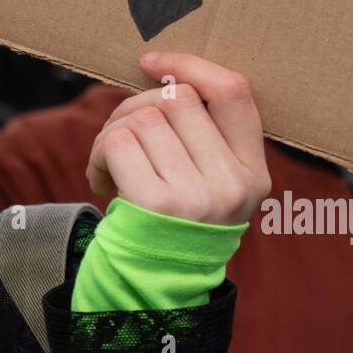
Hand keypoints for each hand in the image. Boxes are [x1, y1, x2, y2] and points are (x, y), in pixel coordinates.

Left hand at [86, 52, 271, 225]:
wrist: (148, 290)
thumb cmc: (171, 225)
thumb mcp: (207, 185)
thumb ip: (202, 136)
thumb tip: (162, 73)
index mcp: (253, 173)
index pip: (234, 93)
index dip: (191, 65)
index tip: (151, 62)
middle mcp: (232, 185)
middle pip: (176, 100)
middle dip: (134, 107)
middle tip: (120, 137)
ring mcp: (197, 197)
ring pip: (143, 118)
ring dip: (111, 134)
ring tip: (110, 165)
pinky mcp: (157, 206)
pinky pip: (118, 142)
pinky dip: (98, 154)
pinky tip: (101, 180)